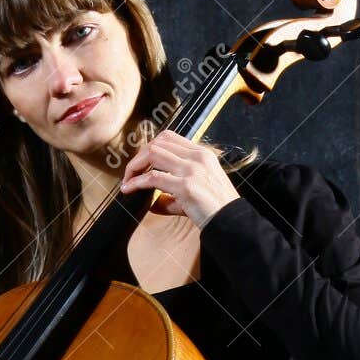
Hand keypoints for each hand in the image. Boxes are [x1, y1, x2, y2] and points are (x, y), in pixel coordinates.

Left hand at [119, 133, 240, 227]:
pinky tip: (129, 190)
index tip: (140, 164)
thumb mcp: (198, 190)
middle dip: (139, 157)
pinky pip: (153, 178)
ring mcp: (192, 170)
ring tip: (127, 182)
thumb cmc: (217, 209)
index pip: (169, 138)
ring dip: (134, 167)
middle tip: (129, 174)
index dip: (149, 148)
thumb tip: (153, 202)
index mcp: (202, 154)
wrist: (232, 222)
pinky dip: (137, 183)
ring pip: (153, 154)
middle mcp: (197, 157)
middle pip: (158, 143)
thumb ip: (175, 192)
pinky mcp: (186, 186)